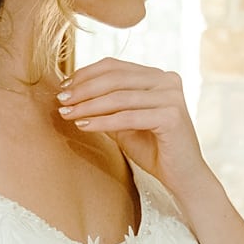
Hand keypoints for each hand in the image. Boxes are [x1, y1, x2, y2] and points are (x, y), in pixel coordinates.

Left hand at [56, 58, 204, 182]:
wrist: (182, 176)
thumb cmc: (152, 149)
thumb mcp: (123, 122)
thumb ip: (104, 105)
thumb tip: (70, 93)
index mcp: (157, 76)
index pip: (115, 66)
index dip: (85, 74)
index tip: (63, 87)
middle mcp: (167, 80)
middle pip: (115, 78)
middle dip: (83, 89)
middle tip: (61, 100)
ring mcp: (172, 96)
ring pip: (119, 97)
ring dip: (88, 105)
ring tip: (67, 114)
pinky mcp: (172, 116)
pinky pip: (127, 117)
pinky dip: (102, 121)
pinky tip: (83, 126)